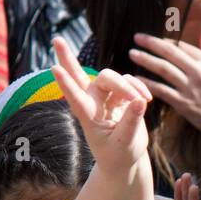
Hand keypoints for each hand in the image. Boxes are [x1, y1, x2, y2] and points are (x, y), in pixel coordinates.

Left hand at [51, 35, 150, 176]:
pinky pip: (129, 81)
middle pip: (82, 75)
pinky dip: (139, 87)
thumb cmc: (119, 155)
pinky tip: (147, 99)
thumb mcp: (125, 143)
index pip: (74, 97)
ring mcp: (106, 96)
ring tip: (144, 101)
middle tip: (56, 39)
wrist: (125, 160)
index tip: (54, 68)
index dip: (66, 83)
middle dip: (68, 58)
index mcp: (88, 116)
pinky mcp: (121, 95)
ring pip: (113, 77)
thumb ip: (131, 122)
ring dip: (129, 87)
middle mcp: (93, 102)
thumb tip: (140, 100)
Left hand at [129, 29, 200, 132]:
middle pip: (171, 53)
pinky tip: (136, 78)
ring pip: (164, 69)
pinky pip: (162, 90)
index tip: (152, 38)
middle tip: (136, 37)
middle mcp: (198, 72)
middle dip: (152, 44)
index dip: (165, 41)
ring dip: (147, 60)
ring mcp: (190, 88)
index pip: (182, 46)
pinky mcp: (184, 103)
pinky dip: (148, 83)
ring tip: (132, 53)